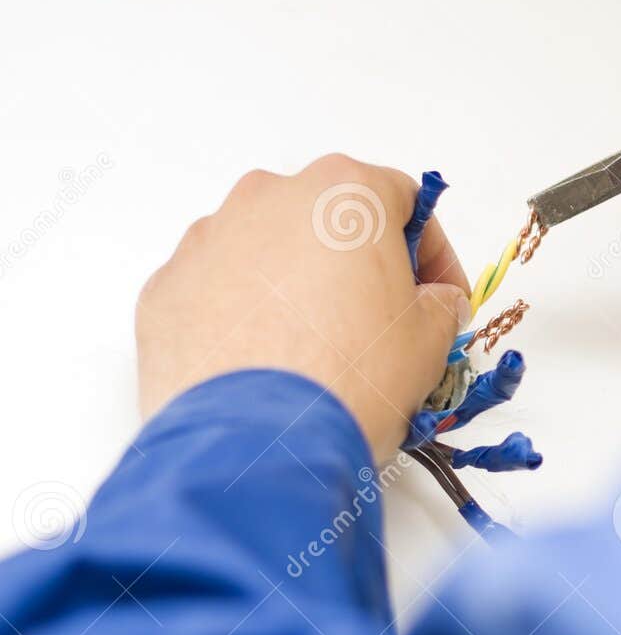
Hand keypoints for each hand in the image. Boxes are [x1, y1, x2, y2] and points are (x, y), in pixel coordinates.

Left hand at [136, 154, 471, 457]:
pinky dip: (245, 316)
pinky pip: (219, 291)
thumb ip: (440, 305)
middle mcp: (269, 197)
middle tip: (379, 323)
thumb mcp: (429, 340)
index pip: (405, 202)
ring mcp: (208, 240)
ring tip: (317, 352)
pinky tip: (267, 366)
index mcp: (344, 193)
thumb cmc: (347, 376)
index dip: (432, 255)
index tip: (439, 296)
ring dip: (297, 288)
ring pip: (268, 251)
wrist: (254, 441)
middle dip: (357, 265)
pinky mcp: (166, 288)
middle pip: (329, 219)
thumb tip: (432, 304)